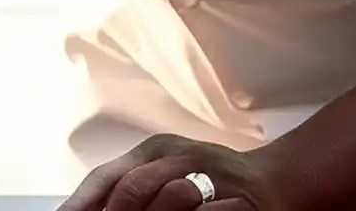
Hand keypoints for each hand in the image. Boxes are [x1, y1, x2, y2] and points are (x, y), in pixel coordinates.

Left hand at [60, 134, 285, 210]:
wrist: (273, 182)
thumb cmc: (211, 181)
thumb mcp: (163, 174)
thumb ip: (126, 189)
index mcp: (154, 150)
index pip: (106, 177)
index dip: (82, 204)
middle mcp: (181, 155)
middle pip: (133, 187)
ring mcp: (213, 175)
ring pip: (170, 198)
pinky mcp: (241, 201)